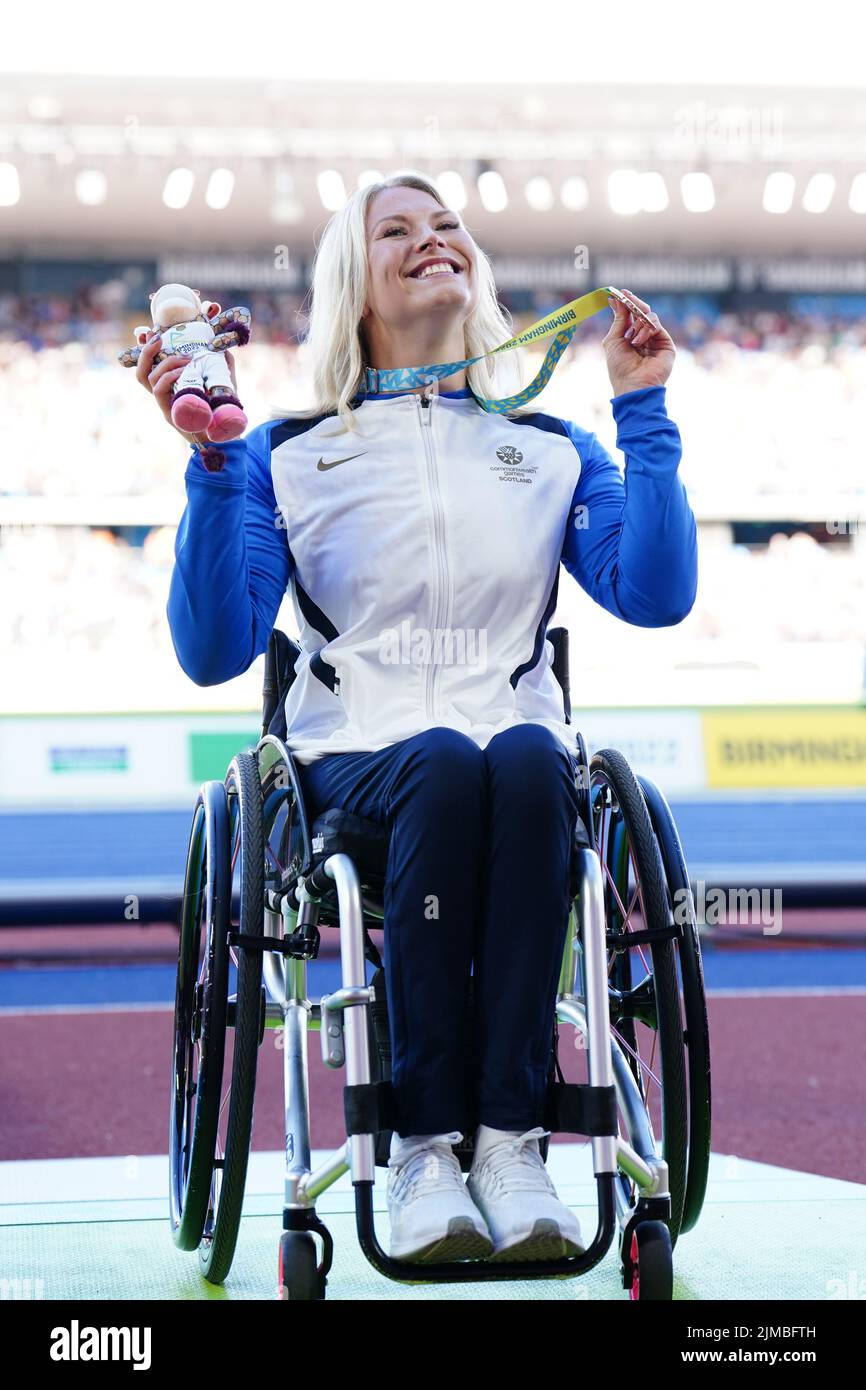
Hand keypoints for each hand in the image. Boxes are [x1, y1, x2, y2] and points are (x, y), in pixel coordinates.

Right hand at [135, 332, 238, 446]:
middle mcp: (163, 397)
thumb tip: (223, 347)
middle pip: (142, 373)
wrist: (226, 437)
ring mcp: (165, 406)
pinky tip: (182, 372)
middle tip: (160, 339)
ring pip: (149, 380)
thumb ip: (221, 367)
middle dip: (147, 352)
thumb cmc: (222, 412)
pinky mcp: (170, 415)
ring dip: (166, 364)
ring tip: (185, 359)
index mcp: (170, 388)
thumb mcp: (222, 385)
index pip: (149, 368)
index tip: (153, 333)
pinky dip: (168, 378)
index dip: (146, 351)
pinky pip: (159, 392)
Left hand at [602, 289, 674, 395]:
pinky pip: (656, 326)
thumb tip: (616, 300)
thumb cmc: (619, 367)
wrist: (633, 384)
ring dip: (638, 323)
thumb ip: (618, 319)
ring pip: (649, 317)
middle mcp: (643, 338)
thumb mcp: (613, 340)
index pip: (629, 316)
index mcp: (629, 338)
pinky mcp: (665, 343)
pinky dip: (647, 330)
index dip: (625, 304)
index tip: (618, 293)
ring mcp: (655, 340)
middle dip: (633, 304)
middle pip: (641, 313)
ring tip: (632, 338)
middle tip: (626, 296)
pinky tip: (639, 342)